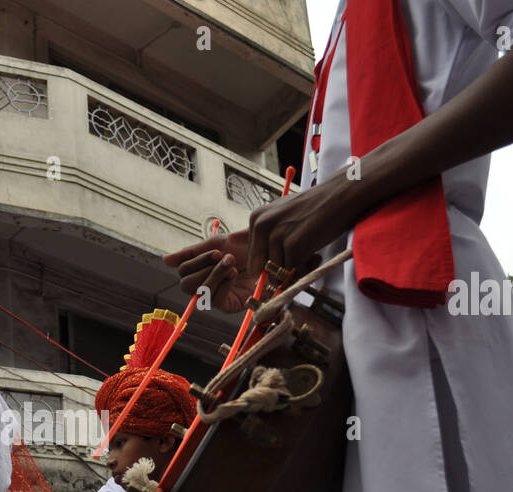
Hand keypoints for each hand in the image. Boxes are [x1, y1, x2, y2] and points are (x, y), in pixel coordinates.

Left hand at [161, 173, 361, 311]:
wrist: (345, 194)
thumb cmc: (319, 212)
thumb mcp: (285, 222)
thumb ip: (267, 244)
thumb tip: (258, 273)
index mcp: (254, 220)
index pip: (221, 244)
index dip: (192, 253)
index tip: (168, 260)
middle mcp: (259, 224)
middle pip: (247, 265)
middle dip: (258, 275)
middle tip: (272, 267)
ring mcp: (274, 232)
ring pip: (273, 270)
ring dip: (289, 269)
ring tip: (305, 246)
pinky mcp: (290, 241)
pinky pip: (290, 269)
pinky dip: (302, 266)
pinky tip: (312, 246)